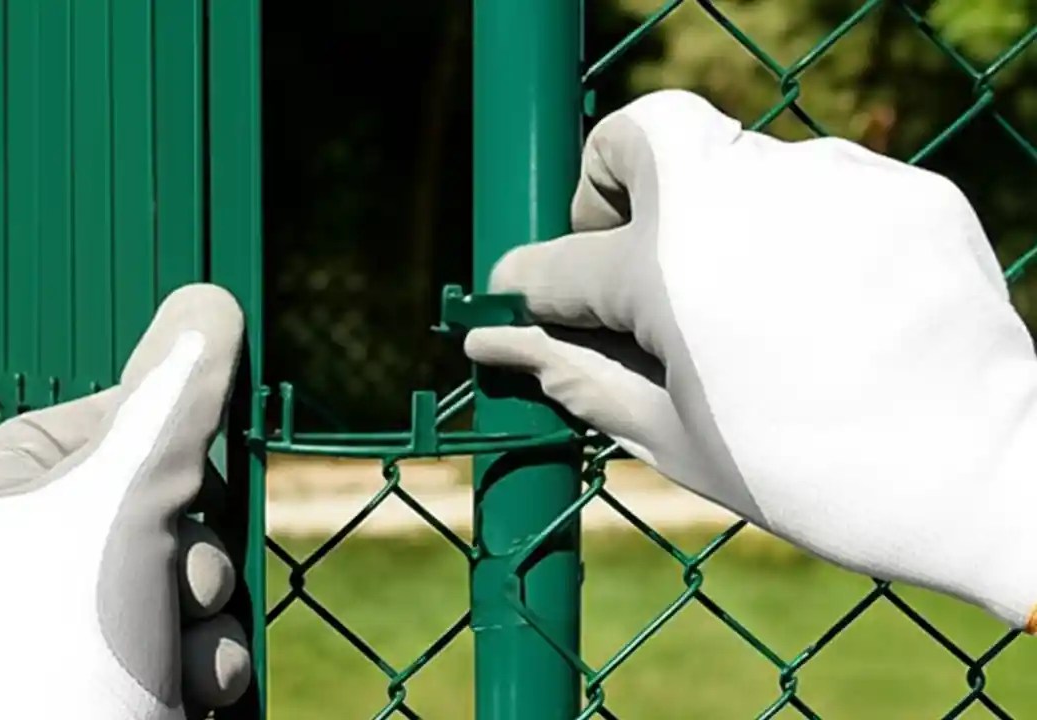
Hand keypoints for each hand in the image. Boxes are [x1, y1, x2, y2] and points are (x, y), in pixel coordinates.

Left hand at [0, 284, 251, 718]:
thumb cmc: (59, 657)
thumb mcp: (118, 503)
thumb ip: (172, 401)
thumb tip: (208, 299)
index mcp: (11, 506)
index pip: (98, 423)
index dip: (155, 433)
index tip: (192, 444)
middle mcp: (48, 565)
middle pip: (169, 500)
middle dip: (195, 543)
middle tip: (174, 574)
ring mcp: (93, 631)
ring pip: (198, 575)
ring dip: (209, 614)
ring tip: (181, 654)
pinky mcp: (138, 686)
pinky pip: (204, 643)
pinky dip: (211, 666)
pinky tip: (193, 696)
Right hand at [466, 89, 1036, 631]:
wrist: (986, 478)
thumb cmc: (813, 474)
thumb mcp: (674, 436)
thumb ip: (574, 374)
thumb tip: (494, 345)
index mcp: (667, 270)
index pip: (558, 262)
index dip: (526, 289)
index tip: (519, 303)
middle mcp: (740, 196)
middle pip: (636, 136)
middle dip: (609, 184)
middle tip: (627, 257)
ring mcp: (828, 179)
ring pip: (731, 158)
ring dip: (708, 213)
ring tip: (742, 301)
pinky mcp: (898, 185)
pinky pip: (815, 182)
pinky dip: (791, 227)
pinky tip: (817, 300)